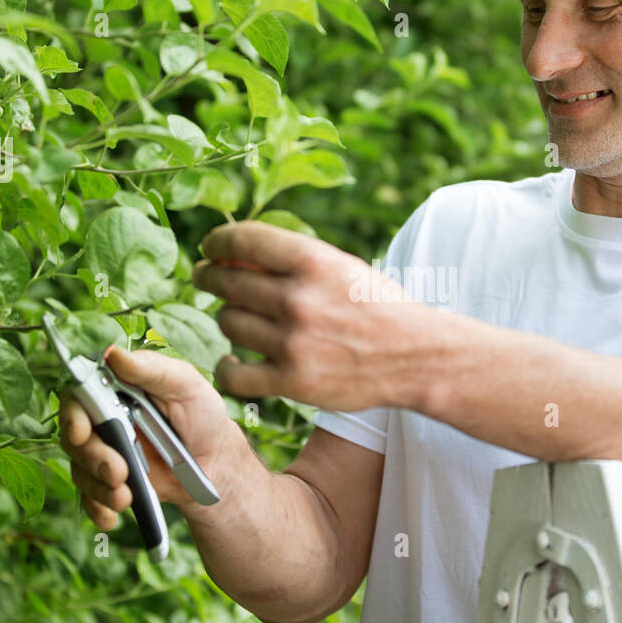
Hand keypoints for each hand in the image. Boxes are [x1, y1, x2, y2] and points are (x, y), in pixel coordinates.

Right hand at [59, 347, 234, 527]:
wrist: (214, 462)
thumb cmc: (202, 415)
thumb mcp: (186, 385)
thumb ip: (152, 369)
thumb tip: (113, 354)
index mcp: (115, 390)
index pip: (78, 395)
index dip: (73, 414)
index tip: (80, 432)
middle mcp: (102, 419)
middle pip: (74, 437)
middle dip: (93, 457)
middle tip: (119, 471)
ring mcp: (104, 451)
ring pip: (80, 469)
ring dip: (98, 486)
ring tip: (125, 496)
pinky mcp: (109, 481)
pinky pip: (89, 497)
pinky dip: (98, 509)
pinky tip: (112, 517)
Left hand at [192, 220, 430, 411]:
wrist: (415, 356)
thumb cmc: (375, 306)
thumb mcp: (340, 267)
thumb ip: (291, 260)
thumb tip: (229, 254)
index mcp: (312, 261)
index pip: (241, 240)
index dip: (216, 242)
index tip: (210, 248)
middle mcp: (298, 299)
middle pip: (225, 281)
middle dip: (209, 277)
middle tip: (207, 278)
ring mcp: (293, 343)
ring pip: (228, 323)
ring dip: (228, 321)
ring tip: (241, 321)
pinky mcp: (292, 382)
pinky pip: (233, 374)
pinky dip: (226, 368)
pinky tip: (233, 362)